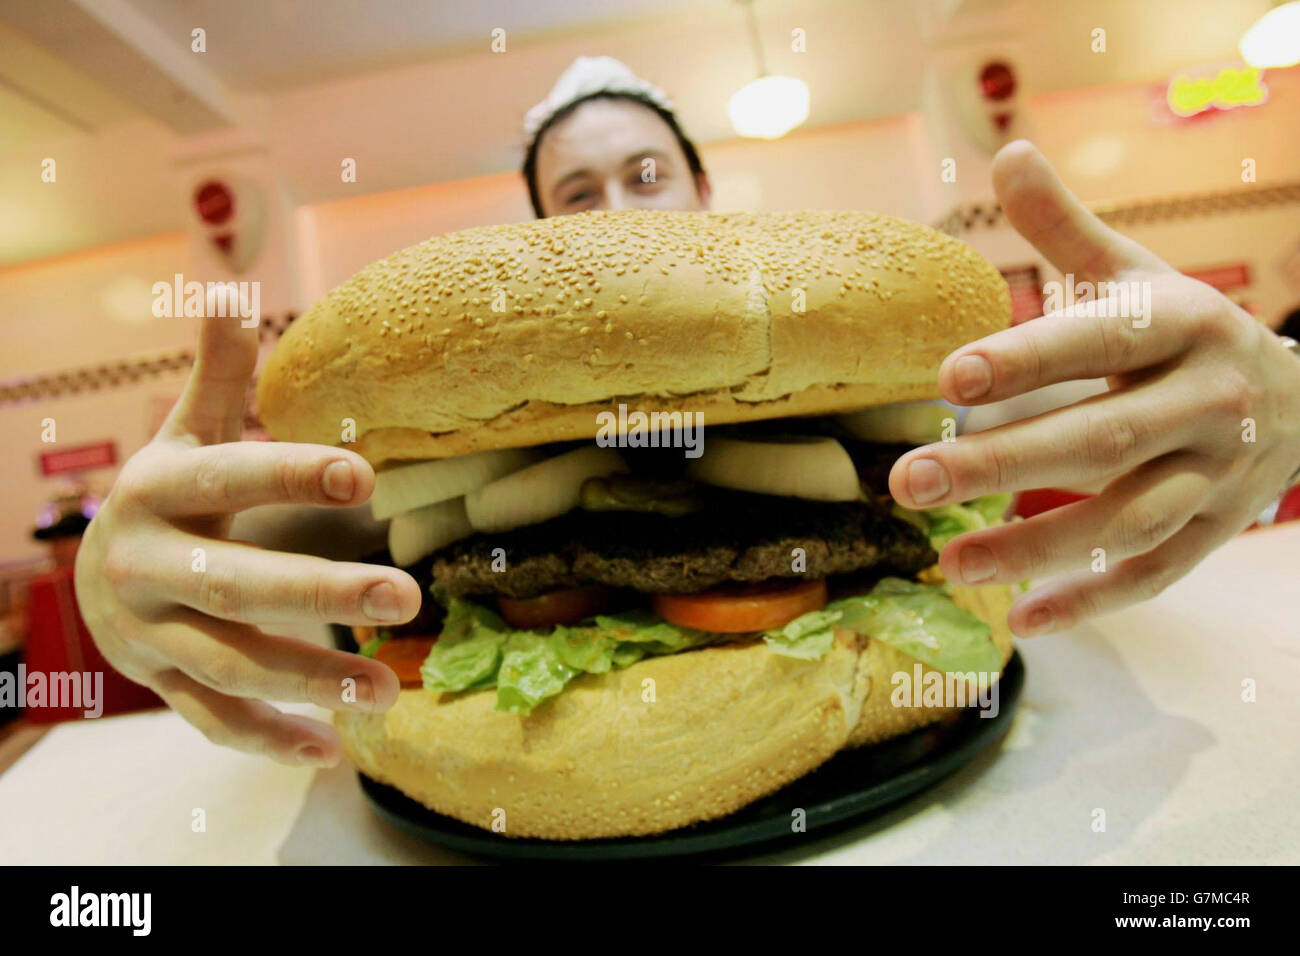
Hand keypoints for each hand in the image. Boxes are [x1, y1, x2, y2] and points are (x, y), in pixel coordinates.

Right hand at [75, 315, 421, 764]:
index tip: (363, 476)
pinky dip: (268, 740)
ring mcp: (152, 635)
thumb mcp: (184, 433)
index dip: (288, 475)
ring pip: (229, 665)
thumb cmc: (167, 495)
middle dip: (318, 594)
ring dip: (309, 681)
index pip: (229, 481)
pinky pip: (212, 721)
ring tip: (390, 691)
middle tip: (407, 596)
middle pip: (235, 586)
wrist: (92, 577)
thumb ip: (217, 374)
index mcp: (158, 492)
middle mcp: (148, 567)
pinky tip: (333, 750)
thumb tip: (227, 286)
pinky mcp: (164, 685)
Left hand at [890, 140, 1299, 636]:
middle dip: (1001, 464)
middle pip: (1099, 440)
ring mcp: (1217, 475)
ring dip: (1038, 547)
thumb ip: (1066, 229)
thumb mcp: (1137, 274)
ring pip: (1127, 520)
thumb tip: (1008, 152)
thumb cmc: (1182, 331)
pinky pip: (1158, 574)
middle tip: (908, 482)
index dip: (1028, 360)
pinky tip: (1025, 619)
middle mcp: (1204, 401)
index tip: (948, 378)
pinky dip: (1095, 599)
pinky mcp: (1217, 531)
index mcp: (1180, 325)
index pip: (1098, 342)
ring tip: (949, 562)